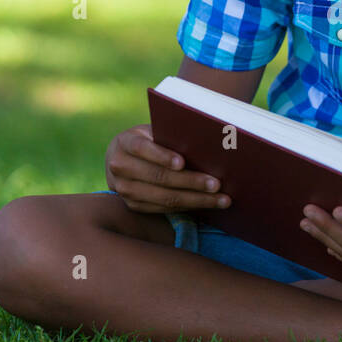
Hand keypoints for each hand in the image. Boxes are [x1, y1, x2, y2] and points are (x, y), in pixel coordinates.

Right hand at [105, 123, 230, 214]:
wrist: (121, 160)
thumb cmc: (148, 141)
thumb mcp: (152, 132)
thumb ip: (170, 137)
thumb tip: (207, 141)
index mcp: (125, 143)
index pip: (143, 148)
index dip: (162, 156)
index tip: (183, 162)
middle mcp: (120, 167)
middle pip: (158, 177)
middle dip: (191, 182)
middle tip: (217, 184)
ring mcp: (124, 189)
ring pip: (164, 198)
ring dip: (196, 200)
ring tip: (221, 199)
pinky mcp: (133, 206)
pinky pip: (164, 209)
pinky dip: (189, 207)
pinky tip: (208, 204)